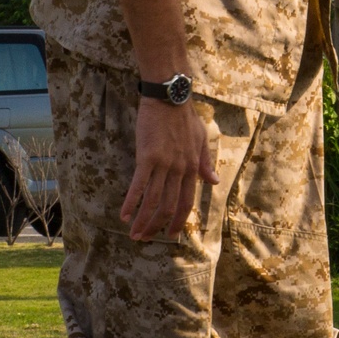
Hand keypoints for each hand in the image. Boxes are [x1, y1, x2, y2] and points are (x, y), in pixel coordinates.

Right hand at [120, 98, 219, 240]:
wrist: (170, 98)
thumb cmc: (185, 117)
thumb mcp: (201, 139)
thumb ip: (205, 163)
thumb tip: (214, 182)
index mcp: (192, 167)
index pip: (187, 202)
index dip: (178, 220)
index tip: (171, 234)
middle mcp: (180, 170)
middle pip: (168, 206)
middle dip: (157, 226)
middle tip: (145, 238)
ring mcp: (164, 165)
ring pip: (153, 201)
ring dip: (143, 221)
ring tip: (134, 234)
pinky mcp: (147, 158)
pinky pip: (139, 186)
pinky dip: (131, 203)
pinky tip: (124, 215)